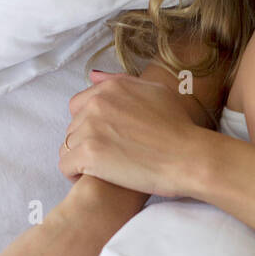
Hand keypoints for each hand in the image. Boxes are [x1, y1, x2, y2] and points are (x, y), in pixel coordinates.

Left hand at [60, 70, 200, 196]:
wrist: (189, 157)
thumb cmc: (180, 128)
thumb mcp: (157, 92)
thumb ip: (124, 83)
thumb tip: (94, 76)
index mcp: (111, 88)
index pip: (78, 105)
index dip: (90, 125)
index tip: (107, 139)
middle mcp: (97, 103)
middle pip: (72, 127)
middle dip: (87, 142)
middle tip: (111, 157)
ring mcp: (90, 128)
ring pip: (67, 147)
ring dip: (81, 159)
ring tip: (104, 170)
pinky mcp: (88, 153)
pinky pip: (65, 166)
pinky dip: (76, 175)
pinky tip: (96, 178)